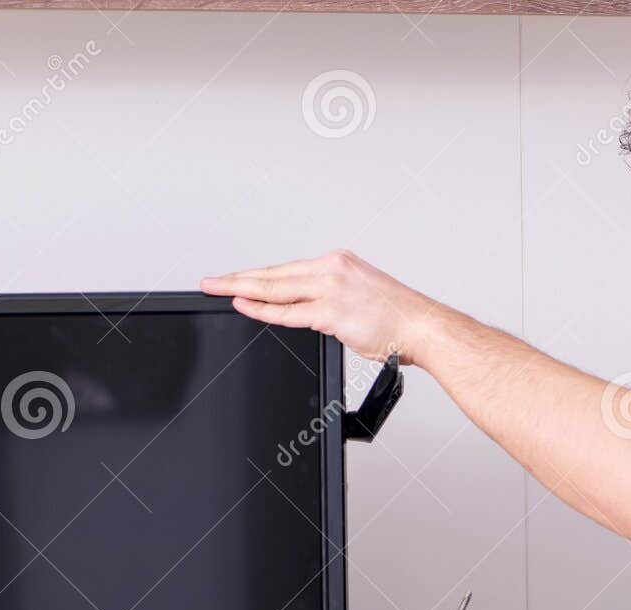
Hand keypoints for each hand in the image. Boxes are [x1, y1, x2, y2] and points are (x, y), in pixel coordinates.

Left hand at [200, 249, 441, 365]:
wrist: (421, 325)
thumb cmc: (397, 317)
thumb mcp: (360, 296)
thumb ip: (330, 300)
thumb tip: (309, 311)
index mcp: (338, 262)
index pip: (286, 269)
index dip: (256, 275)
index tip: (234, 278)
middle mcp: (331, 269)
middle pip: (273, 274)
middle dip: (237, 278)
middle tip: (209, 281)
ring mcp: (330, 288)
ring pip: (275, 288)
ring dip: (241, 289)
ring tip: (216, 290)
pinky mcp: (332, 311)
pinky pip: (289, 311)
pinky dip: (262, 309)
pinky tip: (243, 305)